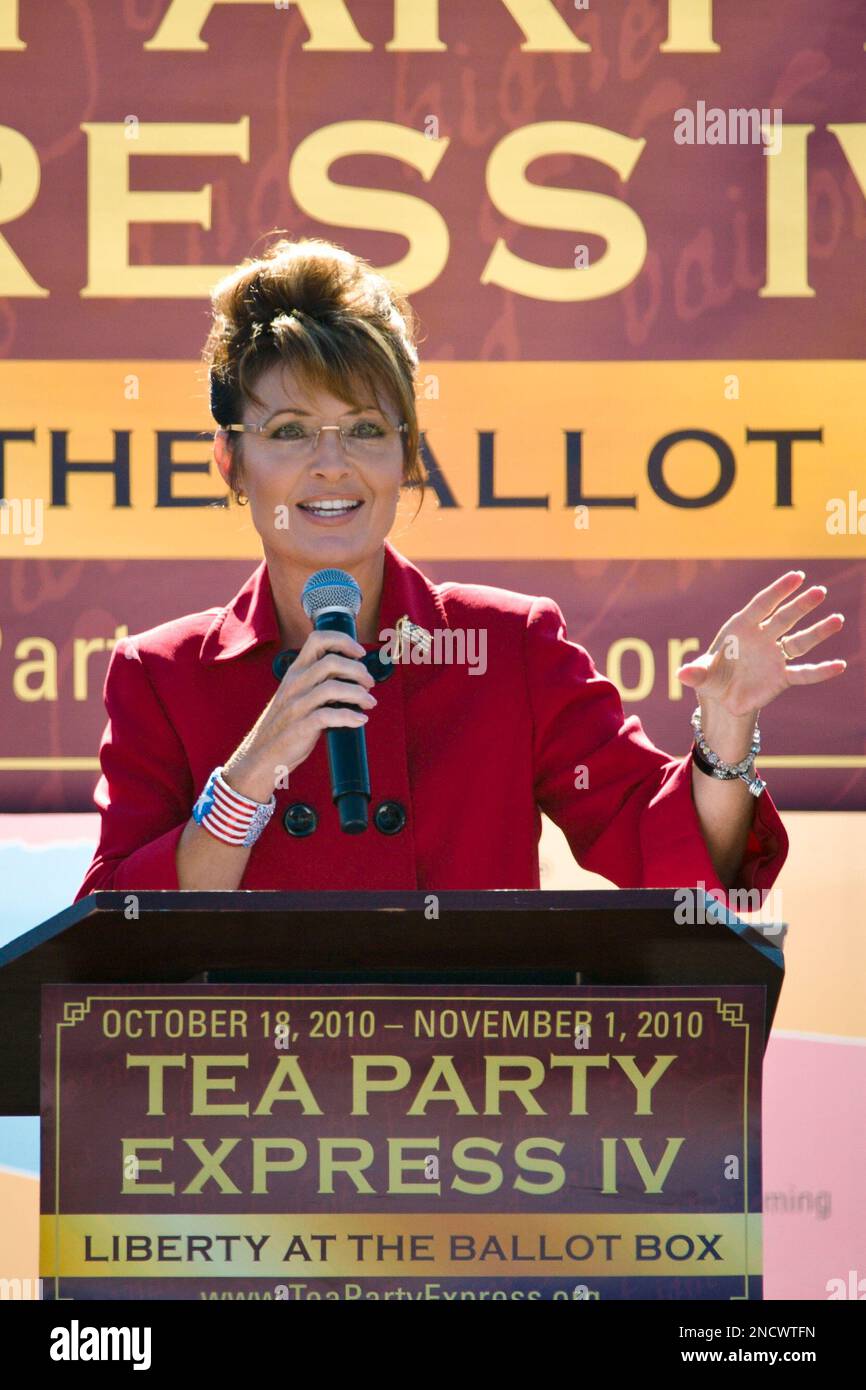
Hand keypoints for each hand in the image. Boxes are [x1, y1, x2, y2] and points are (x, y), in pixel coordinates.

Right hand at [222, 629, 377, 800]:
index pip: (318, 639)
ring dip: (358, 694)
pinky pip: (329, 716)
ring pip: (333, 688)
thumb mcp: (297, 692)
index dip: (343, 641)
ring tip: (370, 703)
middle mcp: (295, 683)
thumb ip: (317, 680)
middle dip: (358, 670)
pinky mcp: (301, 726)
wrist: (262, 754)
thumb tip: (352, 674)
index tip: (360, 653)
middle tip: (369, 684)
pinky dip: (350, 717)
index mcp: (295, 671)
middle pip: (331, 662)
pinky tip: (360, 720)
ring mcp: (297, 704)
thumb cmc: (286, 723)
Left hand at [676, 571, 846, 719]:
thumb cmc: (711, 676)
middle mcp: (762, 638)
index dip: (778, 591)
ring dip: (818, 632)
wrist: (722, 696)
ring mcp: (774, 657)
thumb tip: (682, 674)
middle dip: (801, 606)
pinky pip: (804, 673)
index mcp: (741, 629)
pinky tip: (840, 666)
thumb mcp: (701, 676)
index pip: (761, 605)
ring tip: (837, 619)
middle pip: (784, 619)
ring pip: (799, 641)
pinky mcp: (782, 677)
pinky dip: (821, 671)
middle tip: (819, 592)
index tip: (797, 576)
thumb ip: (695, 673)